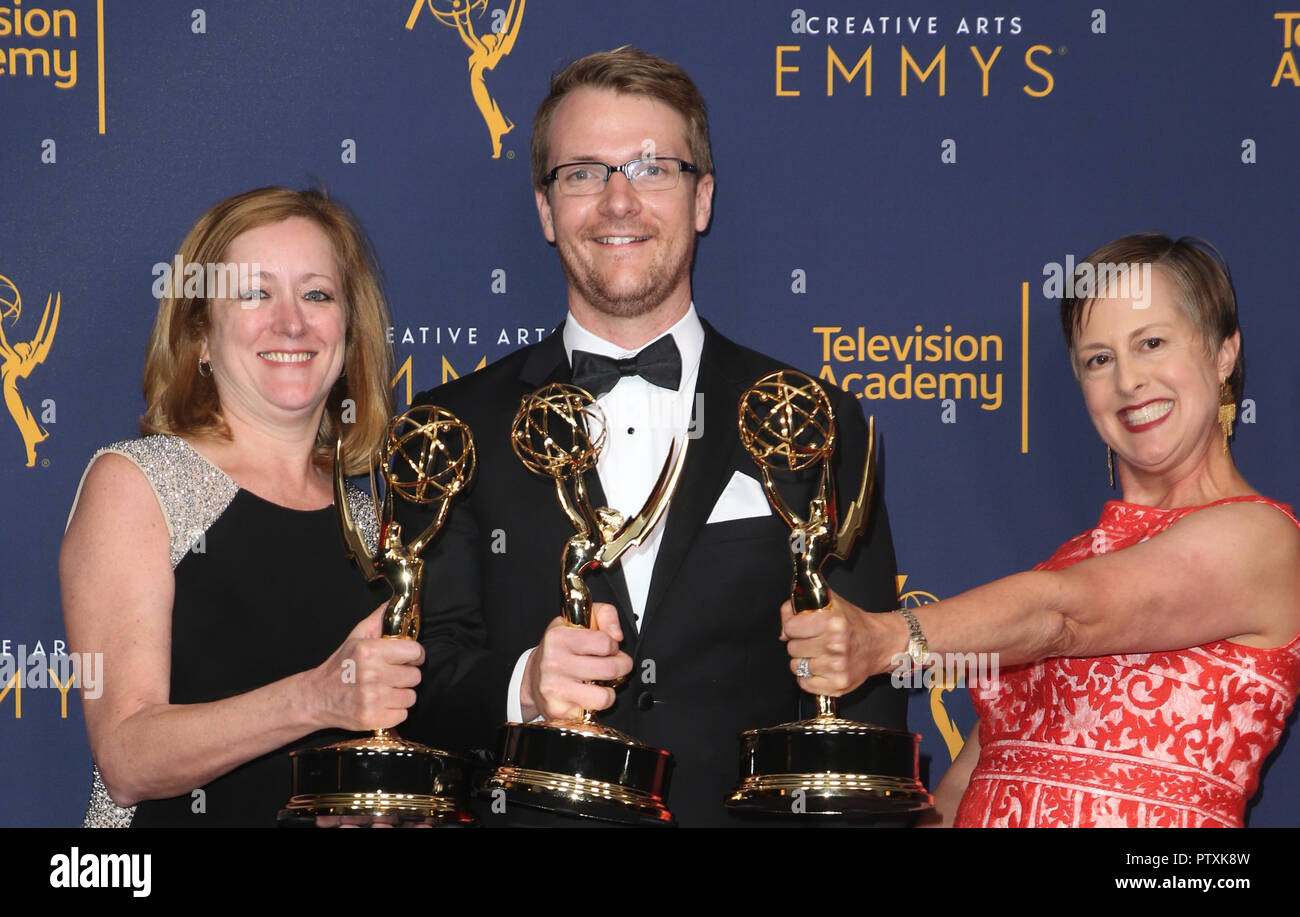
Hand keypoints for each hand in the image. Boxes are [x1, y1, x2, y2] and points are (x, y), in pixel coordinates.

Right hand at [309, 603, 424, 731]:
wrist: (317, 697)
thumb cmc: (340, 666)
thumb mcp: (356, 637)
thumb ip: (378, 620)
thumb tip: (394, 603)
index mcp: (370, 651)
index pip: (414, 652)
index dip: (414, 656)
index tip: (408, 659)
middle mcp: (372, 674)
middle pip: (415, 676)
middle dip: (405, 675)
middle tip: (391, 676)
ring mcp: (372, 698)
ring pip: (411, 696)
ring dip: (401, 694)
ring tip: (385, 690)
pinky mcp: (372, 718)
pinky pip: (403, 714)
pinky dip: (395, 711)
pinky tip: (381, 704)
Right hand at [520, 602, 631, 721]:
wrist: (533, 677)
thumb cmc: (559, 649)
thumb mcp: (578, 620)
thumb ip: (605, 615)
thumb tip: (617, 635)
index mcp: (559, 638)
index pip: (605, 642)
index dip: (613, 645)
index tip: (608, 648)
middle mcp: (554, 663)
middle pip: (610, 669)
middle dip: (620, 667)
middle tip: (614, 665)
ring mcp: (555, 688)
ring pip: (604, 697)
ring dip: (609, 691)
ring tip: (600, 683)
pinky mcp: (558, 710)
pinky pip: (592, 712)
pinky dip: (593, 706)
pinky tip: (585, 695)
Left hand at [780, 590, 897, 696]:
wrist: (879, 643)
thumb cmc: (852, 623)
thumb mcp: (829, 602)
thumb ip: (799, 606)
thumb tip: (783, 631)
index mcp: (833, 622)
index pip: (790, 627)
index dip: (793, 626)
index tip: (801, 627)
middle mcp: (836, 645)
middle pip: (792, 648)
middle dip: (799, 643)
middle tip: (813, 641)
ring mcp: (838, 667)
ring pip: (796, 666)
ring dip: (804, 660)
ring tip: (819, 654)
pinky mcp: (838, 685)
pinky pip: (804, 683)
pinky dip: (808, 677)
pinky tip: (821, 667)